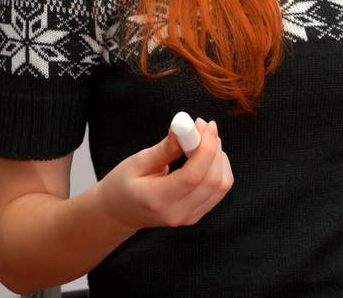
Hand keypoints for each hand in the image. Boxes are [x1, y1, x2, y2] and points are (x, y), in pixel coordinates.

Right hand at [97, 118, 233, 231]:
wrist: (120, 212)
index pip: (193, 176)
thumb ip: (165, 148)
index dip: (206, 148)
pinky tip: (205, 154)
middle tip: (202, 126)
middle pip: (213, 181)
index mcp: (158, 200)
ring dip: (219, 156)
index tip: (206, 125)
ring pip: (221, 185)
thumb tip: (185, 129)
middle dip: (214, 147)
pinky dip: (219, 167)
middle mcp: (178, 213)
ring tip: (203, 139)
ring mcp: (190, 217)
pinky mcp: (197, 214)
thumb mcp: (137, 162)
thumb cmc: (123, 184)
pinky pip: (219, 190)